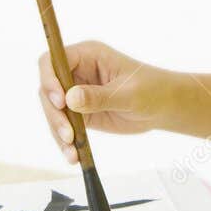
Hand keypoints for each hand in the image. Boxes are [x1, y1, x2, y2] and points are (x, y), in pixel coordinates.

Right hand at [36, 41, 170, 163]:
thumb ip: (99, 96)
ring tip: (71, 151)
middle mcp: (77, 71)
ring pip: (52, 110)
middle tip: (68, 135)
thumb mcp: (128, 93)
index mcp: (88, 55)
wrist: (163, 107)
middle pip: (48, 88)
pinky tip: (73, 155)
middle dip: (54, 113)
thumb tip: (70, 98)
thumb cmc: (151, 90)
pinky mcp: (79, 112)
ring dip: (57, 131)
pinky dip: (64, 141)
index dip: (49, 79)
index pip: (53, 60)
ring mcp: (75, 92)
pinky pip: (63, 125)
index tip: (60, 102)